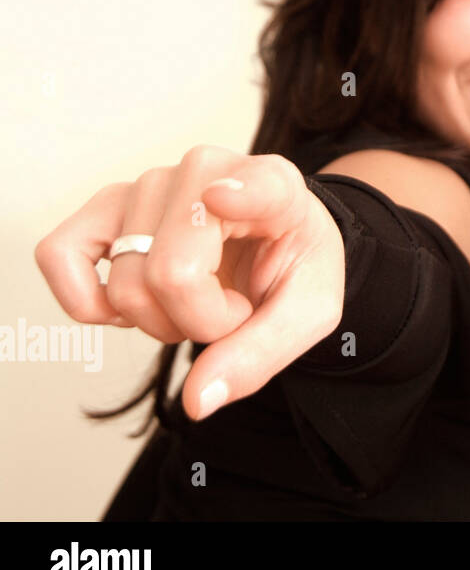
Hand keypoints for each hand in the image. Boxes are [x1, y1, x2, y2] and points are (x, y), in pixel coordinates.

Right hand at [34, 145, 344, 419]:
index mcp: (276, 187)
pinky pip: (60, 255)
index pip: (256, 185)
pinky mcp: (108, 206)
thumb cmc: (292, 266)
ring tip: (195, 299)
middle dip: (200, 324)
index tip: (221, 199)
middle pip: (171, 277)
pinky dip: (88, 301)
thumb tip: (198, 398)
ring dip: (159, 321)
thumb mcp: (310, 313)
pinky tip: (131, 305)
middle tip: (231, 309)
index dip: (240, 195)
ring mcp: (151, 183)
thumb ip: (261, 354)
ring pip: (125, 286)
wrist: (276, 243)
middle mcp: (207, 171)